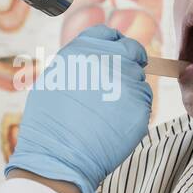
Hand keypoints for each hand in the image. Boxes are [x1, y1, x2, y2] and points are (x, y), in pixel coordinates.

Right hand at [5, 25, 152, 192]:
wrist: (58, 157)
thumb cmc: (49, 124)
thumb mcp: (53, 80)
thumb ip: (78, 63)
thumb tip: (95, 59)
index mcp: (83, 50)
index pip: (109, 34)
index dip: (115, 44)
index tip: (117, 54)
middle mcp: (107, 60)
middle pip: (131, 51)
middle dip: (129, 64)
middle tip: (120, 84)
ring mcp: (126, 82)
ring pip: (139, 79)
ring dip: (130, 90)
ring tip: (109, 112)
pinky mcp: (140, 105)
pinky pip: (144, 102)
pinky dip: (134, 111)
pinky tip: (115, 124)